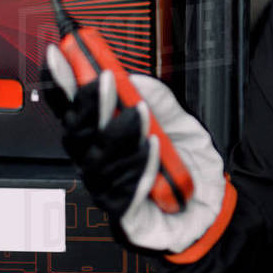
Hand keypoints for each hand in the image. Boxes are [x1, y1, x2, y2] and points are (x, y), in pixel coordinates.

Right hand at [41, 44, 230, 255]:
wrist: (213, 210)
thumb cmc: (188, 171)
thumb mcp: (183, 126)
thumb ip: (160, 102)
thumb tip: (134, 79)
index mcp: (106, 140)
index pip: (75, 110)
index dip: (63, 84)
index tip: (59, 55)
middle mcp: (101, 165)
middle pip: (77, 135)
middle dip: (87, 104)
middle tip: (102, 80)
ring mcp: (111, 190)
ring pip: (99, 161)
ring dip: (118, 132)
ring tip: (139, 114)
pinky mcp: (127, 217)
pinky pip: (125, 190)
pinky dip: (139, 165)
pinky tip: (152, 147)